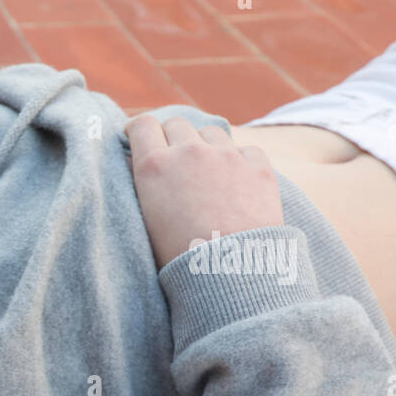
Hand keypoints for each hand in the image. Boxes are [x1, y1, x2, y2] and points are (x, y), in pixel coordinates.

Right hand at [124, 115, 283, 269]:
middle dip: (170, 136)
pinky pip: (246, 151)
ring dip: (204, 145)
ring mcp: (227, 156)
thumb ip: (144, 187)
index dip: (137, 129)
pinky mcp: (258, 167)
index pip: (141, 125)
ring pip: (211, 132)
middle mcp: (190, 152)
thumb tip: (141, 168)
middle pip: (176, 123)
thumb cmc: (179, 258)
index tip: (137, 138)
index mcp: (155, 166)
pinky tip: (236, 182)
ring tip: (205, 172)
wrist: (231, 272)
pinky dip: (239, 161)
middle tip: (171, 158)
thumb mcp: (146, 221)